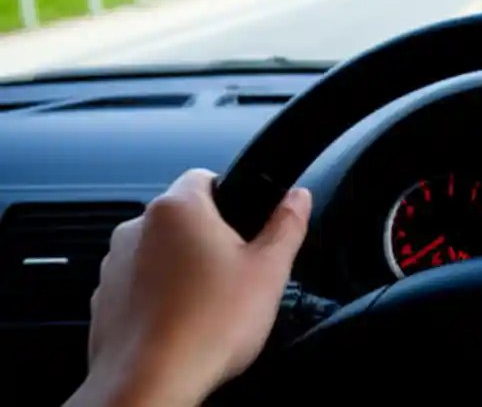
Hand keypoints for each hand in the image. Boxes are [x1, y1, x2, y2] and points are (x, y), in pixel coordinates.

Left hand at [67, 170, 310, 406]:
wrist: (151, 383)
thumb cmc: (207, 328)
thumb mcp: (269, 270)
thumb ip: (287, 225)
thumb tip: (299, 198)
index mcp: (178, 208)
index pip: (205, 177)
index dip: (232, 198)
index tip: (247, 226)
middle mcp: (136, 229)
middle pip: (183, 218)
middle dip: (209, 239)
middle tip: (236, 273)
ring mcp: (113, 266)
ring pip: (159, 253)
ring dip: (181, 268)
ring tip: (209, 305)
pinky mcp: (103, 301)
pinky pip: (138, 287)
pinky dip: (159, 298)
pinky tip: (183, 324)